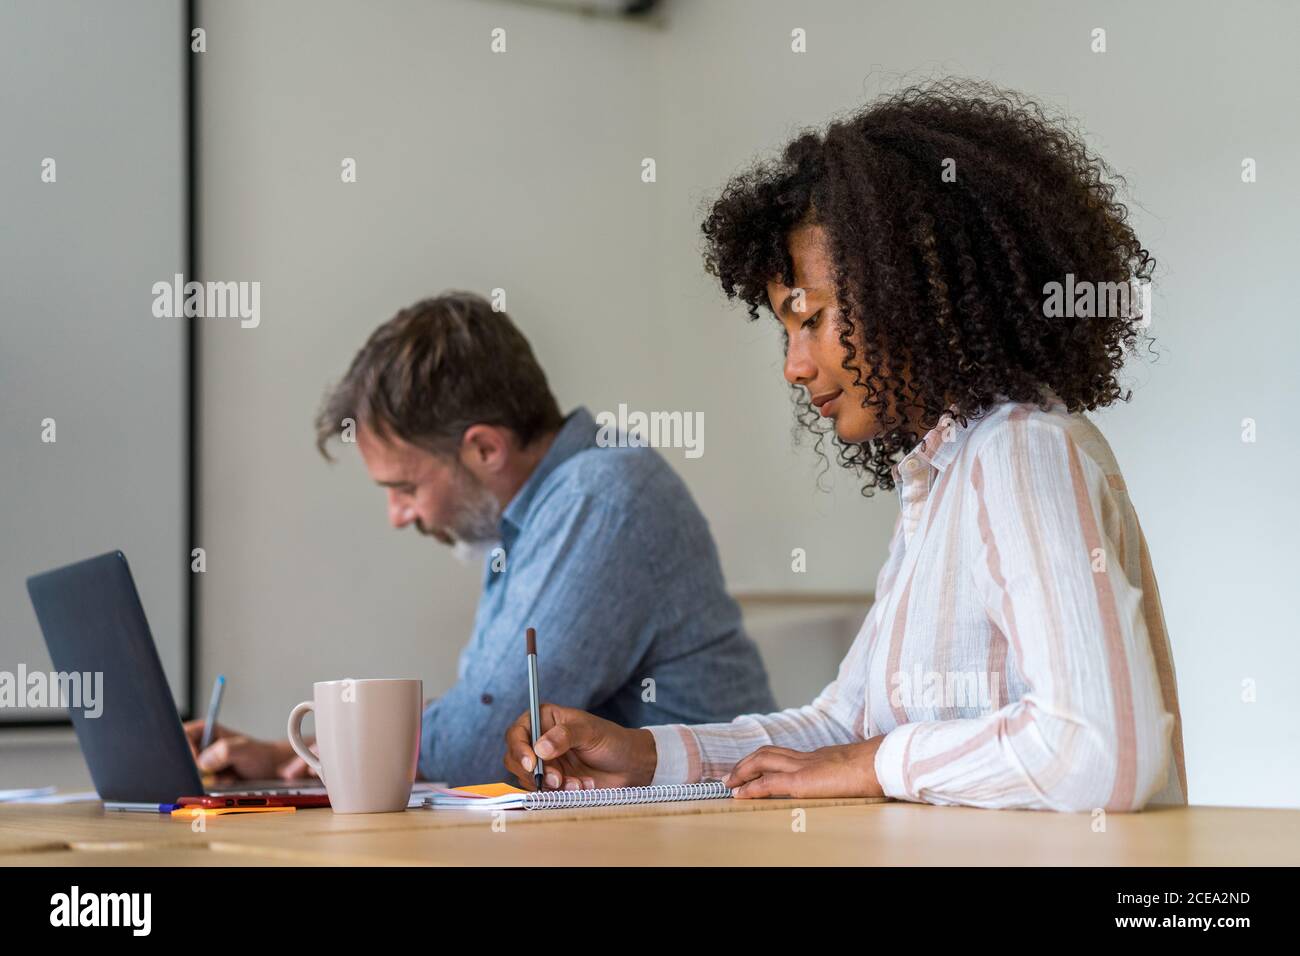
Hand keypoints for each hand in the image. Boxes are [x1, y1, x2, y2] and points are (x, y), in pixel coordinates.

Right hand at [182, 719, 317, 782]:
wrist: (270, 771)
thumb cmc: (260, 755)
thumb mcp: (245, 750)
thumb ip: (225, 751)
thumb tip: (203, 762)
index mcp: (207, 731)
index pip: (182, 735)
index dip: (184, 748)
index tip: (197, 761)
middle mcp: (203, 747)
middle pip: (182, 757)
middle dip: (194, 768)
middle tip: (214, 773)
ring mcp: (204, 763)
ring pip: (190, 774)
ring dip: (205, 779)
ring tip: (227, 777)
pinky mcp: (207, 778)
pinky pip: (199, 785)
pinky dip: (210, 787)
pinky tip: (226, 783)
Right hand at [503, 703, 656, 790]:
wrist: (629, 766)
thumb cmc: (611, 740)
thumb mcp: (590, 732)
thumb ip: (565, 736)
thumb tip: (540, 748)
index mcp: (545, 719)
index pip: (517, 733)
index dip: (519, 748)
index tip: (531, 763)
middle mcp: (540, 741)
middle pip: (516, 759)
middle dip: (535, 773)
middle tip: (558, 779)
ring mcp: (545, 763)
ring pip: (529, 779)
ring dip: (551, 785)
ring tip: (577, 783)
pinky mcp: (552, 782)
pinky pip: (544, 792)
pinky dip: (560, 793)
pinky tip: (581, 787)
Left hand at [724, 738, 886, 798]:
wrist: (884, 763)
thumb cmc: (880, 768)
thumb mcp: (860, 770)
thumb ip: (849, 773)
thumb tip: (856, 781)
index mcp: (821, 757)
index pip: (787, 755)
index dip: (768, 760)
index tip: (756, 768)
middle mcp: (809, 757)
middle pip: (769, 753)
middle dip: (747, 763)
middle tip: (732, 775)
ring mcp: (804, 767)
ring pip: (763, 761)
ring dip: (743, 770)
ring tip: (730, 782)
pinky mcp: (802, 781)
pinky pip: (769, 783)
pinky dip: (751, 787)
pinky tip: (740, 794)